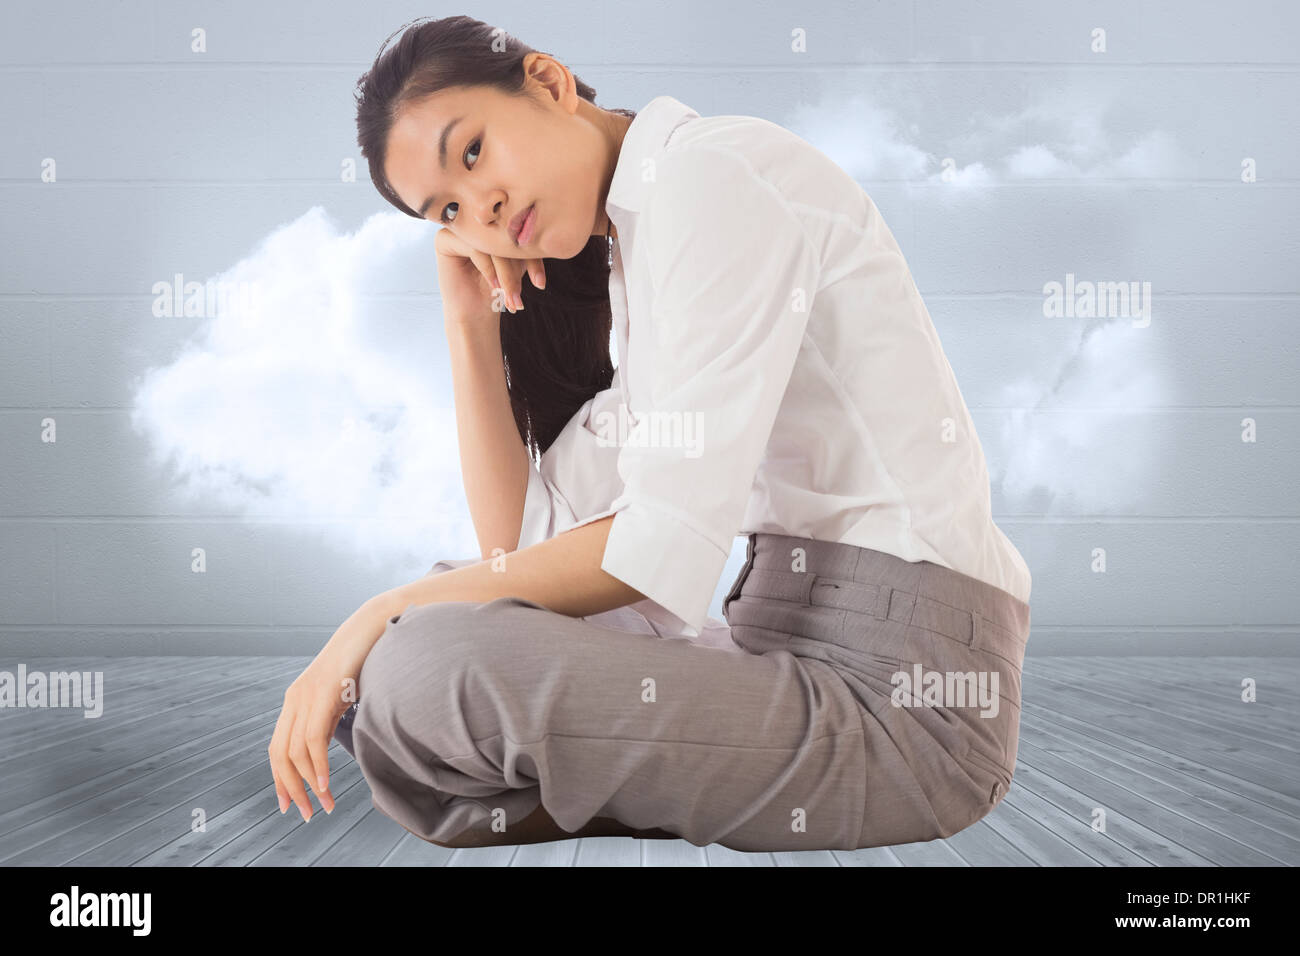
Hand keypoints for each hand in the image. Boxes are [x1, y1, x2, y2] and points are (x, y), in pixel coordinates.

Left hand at [267, 597, 393, 821]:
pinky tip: (325, 784)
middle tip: (304, 814)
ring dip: (307, 784)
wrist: (374, 625)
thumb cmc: (365, 660)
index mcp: (296, 700)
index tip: (288, 803)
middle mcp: (294, 698)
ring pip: (295, 751)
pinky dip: (317, 765)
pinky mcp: (322, 693)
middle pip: (279, 754)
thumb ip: (331, 717)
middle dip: (289, 788)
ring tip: (323, 805)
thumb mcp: (343, 695)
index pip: (277, 748)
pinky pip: (313, 738)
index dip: (280, 779)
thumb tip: (330, 743)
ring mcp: (306, 694)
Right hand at [434, 226, 545, 319]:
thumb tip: (543, 230)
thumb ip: (525, 245)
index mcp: (494, 222)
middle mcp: (475, 221)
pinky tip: (493, 286)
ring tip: (509, 296)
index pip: (518, 230)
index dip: (532, 256)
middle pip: (504, 235)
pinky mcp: (444, 238)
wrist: (474, 314)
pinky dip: (488, 269)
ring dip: (504, 273)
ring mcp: (459, 228)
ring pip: (490, 243)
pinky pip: (474, 247)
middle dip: (516, 268)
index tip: (540, 283)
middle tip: (519, 295)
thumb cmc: (497, 290)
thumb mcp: (517, 265)